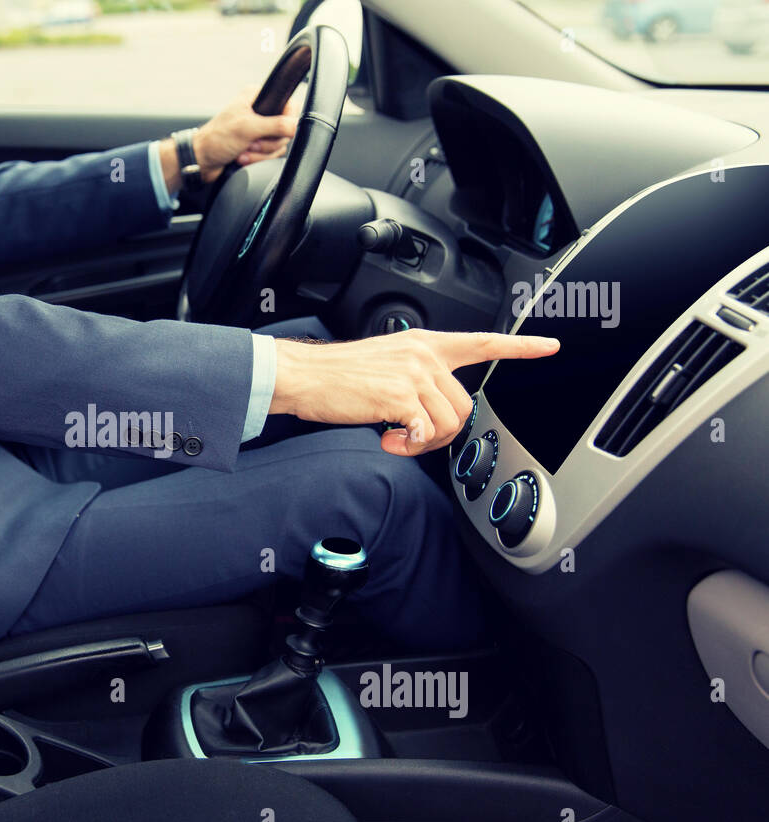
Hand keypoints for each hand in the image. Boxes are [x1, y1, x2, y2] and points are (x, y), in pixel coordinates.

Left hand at [195, 88, 298, 181]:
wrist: (201, 161)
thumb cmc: (215, 140)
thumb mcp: (247, 128)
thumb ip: (275, 125)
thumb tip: (297, 125)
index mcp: (257, 97)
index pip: (289, 105)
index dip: (286, 121)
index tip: (275, 131)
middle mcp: (260, 111)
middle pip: (285, 129)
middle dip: (267, 142)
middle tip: (251, 142)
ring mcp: (259, 129)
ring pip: (278, 144)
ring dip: (260, 152)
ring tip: (243, 150)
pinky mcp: (257, 145)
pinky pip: (270, 154)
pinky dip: (257, 158)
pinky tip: (242, 157)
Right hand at [269, 328, 560, 456]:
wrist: (305, 375)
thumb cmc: (336, 375)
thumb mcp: (385, 363)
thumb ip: (415, 377)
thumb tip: (426, 411)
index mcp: (424, 344)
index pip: (481, 342)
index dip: (519, 347)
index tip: (549, 346)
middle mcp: (424, 355)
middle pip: (464, 406)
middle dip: (442, 433)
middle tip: (412, 439)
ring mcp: (414, 374)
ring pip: (448, 424)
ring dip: (423, 444)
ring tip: (396, 439)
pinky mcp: (401, 396)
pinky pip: (424, 434)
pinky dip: (408, 447)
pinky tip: (388, 440)